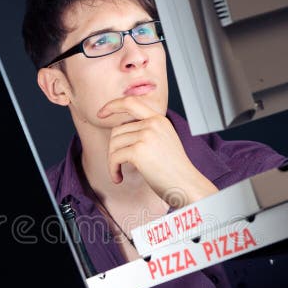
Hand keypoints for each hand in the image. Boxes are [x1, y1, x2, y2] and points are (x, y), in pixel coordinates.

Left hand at [97, 96, 217, 206]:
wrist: (186, 185)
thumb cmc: (175, 170)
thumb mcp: (164, 142)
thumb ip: (147, 132)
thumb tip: (120, 133)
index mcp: (159, 120)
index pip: (130, 102)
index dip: (112, 105)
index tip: (101, 113)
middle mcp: (153, 124)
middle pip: (117, 130)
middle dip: (113, 149)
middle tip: (117, 164)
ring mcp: (146, 136)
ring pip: (113, 144)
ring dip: (112, 161)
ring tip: (118, 173)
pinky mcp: (139, 151)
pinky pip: (114, 157)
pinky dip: (112, 169)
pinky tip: (118, 178)